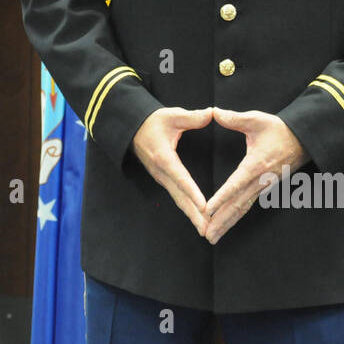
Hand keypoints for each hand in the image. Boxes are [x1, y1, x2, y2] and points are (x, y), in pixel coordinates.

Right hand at [130, 106, 213, 235]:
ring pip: (178, 200)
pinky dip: (188, 209)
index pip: (181, 178)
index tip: (204, 206)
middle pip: (180, 197)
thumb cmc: (152, 121)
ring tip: (206, 230)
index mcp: (164, 157)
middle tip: (208, 229)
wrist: (132, 128)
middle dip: (194, 214)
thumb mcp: (171, 115)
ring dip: (192, 215)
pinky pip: (177, 197)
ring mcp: (161, 178)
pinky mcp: (163, 180)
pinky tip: (198, 218)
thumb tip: (212, 114)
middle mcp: (161, 172)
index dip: (193, 192)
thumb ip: (192, 117)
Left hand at [204, 109, 309, 243]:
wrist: (305, 139)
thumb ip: (234, 118)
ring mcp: (264, 187)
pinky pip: (247, 206)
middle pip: (238, 204)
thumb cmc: (280, 129)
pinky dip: (235, 218)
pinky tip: (225, 226)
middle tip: (205, 234)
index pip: (236, 184)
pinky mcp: (265, 189)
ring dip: (227, 224)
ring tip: (211, 237)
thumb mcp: (257, 120)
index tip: (207, 209)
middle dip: (221, 221)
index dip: (221, 197)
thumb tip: (213, 112)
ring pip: (242, 209)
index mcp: (256, 164)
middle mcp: (260, 180)